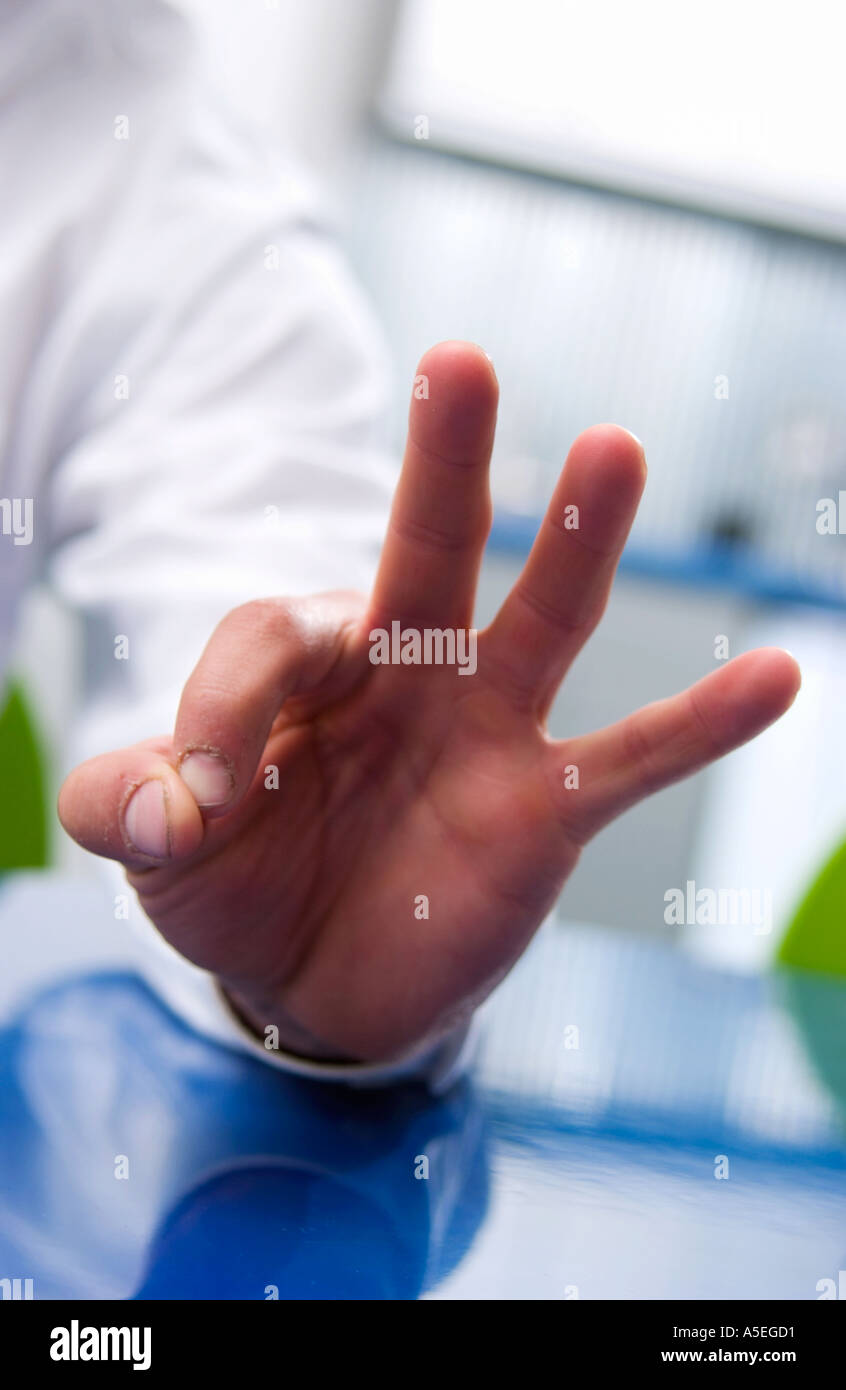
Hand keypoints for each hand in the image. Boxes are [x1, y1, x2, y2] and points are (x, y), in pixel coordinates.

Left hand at [58, 342, 799, 1063]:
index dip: (229, 707)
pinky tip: (778, 678)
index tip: (199, 799)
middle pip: (429, 552)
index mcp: (309, 662)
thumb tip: (163, 802)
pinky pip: (633, 759)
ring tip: (617, 450)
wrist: (311, 978)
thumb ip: (125, 803)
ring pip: (543, 623)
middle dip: (443, 464)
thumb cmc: (240, 884)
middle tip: (462, 362)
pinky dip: (701, 724)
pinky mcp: (547, 810)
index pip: (277, 630)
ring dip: (577, 543)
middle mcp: (409, 671)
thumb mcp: (157, 844)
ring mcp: (487, 732)